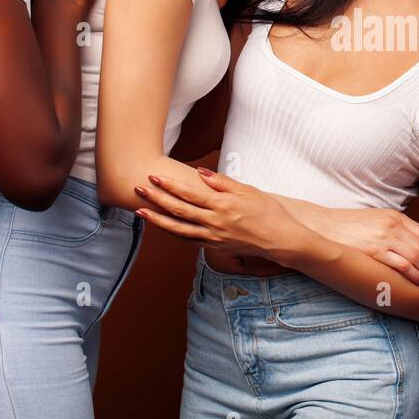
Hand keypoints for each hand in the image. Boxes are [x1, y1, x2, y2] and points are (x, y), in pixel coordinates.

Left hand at [132, 166, 295, 260]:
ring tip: (140, 212)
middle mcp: (215, 222)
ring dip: (157, 220)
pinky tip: (161, 226)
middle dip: (156, 199)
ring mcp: (213, 236)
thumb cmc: (268, 212)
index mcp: (223, 205)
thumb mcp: (249, 191)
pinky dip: (172, 233)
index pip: (190, 194)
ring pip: (178, 229)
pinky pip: (188, 239)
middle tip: (139, 189)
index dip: (170, 185)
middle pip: (179, 210)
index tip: (154, 177)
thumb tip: (201, 172)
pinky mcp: (214, 246)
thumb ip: (223, 182)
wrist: (280, 241)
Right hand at [306, 208, 418, 288]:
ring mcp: (383, 238)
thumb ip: (394, 230)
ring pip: (417, 256)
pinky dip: (415, 275)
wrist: (322, 227)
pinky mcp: (373, 251)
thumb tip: (413, 246)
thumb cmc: (348, 227)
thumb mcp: (375, 221)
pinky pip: (401, 264)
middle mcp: (392, 225)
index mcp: (395, 217)